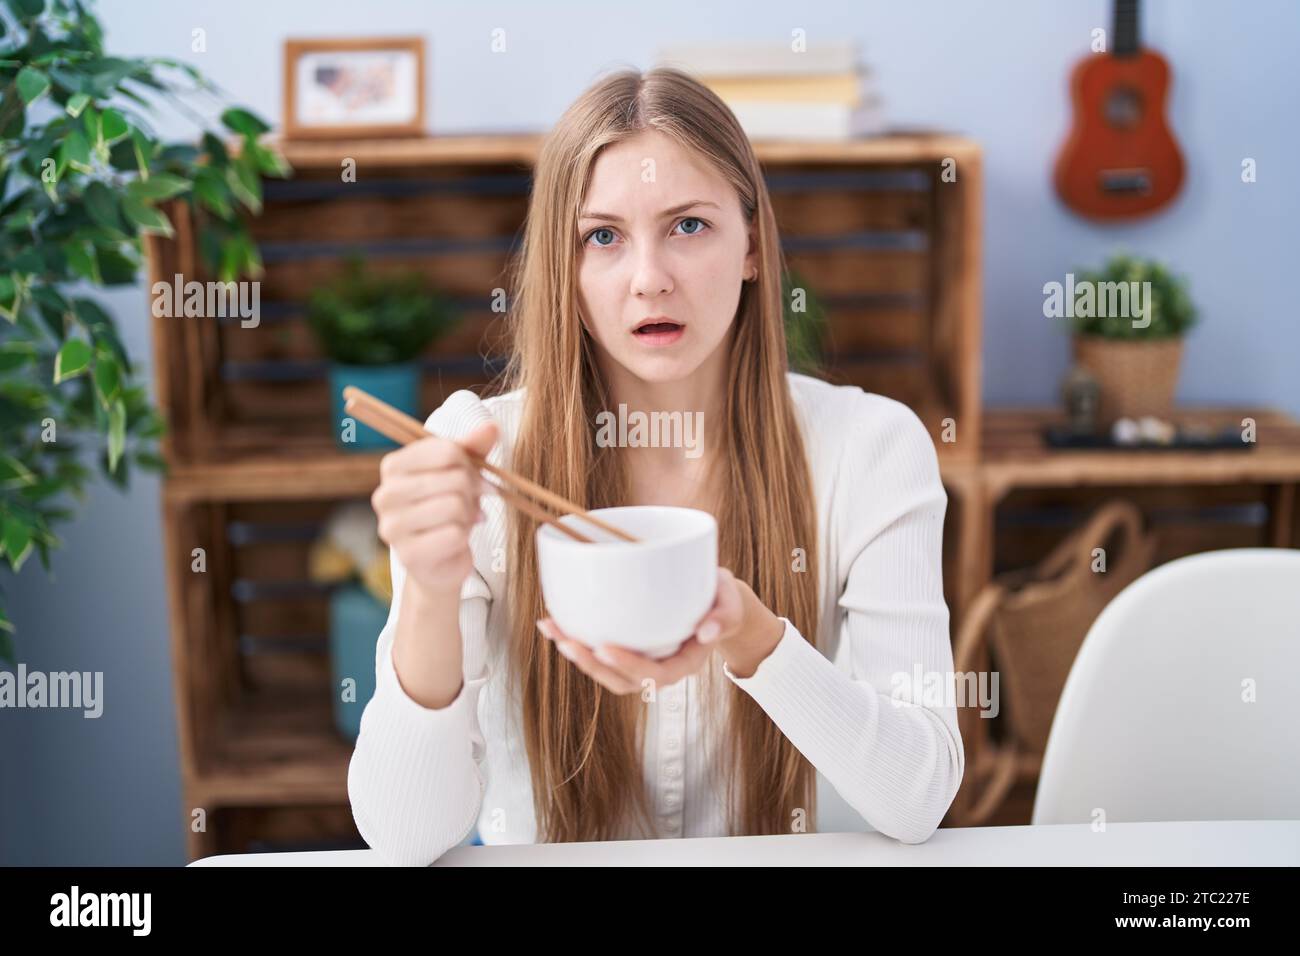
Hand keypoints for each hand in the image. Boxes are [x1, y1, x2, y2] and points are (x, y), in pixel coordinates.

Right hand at [371, 419, 498, 598]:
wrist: (440, 560)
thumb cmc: (448, 509)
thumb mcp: (460, 473)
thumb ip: (473, 448)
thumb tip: (492, 427)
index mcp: (393, 466)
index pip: (446, 450)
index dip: (469, 463)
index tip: (473, 475)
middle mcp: (385, 494)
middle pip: (454, 478)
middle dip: (472, 490)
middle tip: (472, 501)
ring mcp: (392, 526)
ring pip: (455, 505)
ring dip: (468, 514)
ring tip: (462, 520)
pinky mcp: (408, 555)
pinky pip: (454, 534)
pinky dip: (464, 536)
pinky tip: (456, 539)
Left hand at [536, 567, 785, 693]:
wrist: (717, 603)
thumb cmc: (723, 600)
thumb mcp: (731, 601)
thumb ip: (724, 614)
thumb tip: (706, 631)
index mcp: (687, 662)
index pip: (657, 674)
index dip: (629, 666)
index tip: (605, 649)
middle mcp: (661, 668)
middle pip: (623, 680)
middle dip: (592, 665)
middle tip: (567, 642)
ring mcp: (643, 660)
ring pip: (606, 671)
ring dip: (578, 655)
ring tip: (553, 630)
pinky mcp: (629, 648)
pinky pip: (601, 653)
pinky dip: (577, 639)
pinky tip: (555, 621)